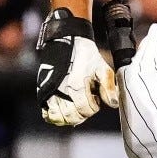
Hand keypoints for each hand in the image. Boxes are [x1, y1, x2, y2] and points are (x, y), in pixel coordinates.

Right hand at [35, 9, 119, 126]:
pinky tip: (62, 110)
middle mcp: (62, 91)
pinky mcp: (43, 91)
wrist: (68, 40)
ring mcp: (50, 92)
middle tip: (86, 105)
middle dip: (82, 114)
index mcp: (77, 86)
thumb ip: (108, 88)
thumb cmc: (86, 55)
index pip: (85, 110)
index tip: (95, 99)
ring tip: (75, 108)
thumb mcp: (102, 69)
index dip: (93, 108)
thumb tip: (113, 104)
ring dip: (68, 117)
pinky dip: (53, 116)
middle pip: (71, 117)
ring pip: (57, 117)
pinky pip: (46, 112)